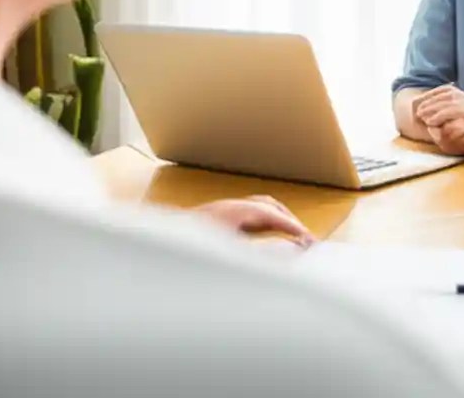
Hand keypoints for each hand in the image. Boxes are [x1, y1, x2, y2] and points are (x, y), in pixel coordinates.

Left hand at [193, 195, 314, 245]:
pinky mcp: (212, 220)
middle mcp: (226, 207)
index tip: (309, 242)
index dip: (294, 228)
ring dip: (277, 220)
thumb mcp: (230, 256)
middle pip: (268, 206)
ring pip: (257, 208)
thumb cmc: (188, 254)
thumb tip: (287, 250)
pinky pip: (247, 214)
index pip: (272, 215)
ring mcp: (218, 211)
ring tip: (290, 238)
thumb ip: (262, 254)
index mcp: (232, 212)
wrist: (154, 253)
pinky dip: (263, 222)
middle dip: (290, 221)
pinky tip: (263, 240)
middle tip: (305, 240)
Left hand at [413, 84, 463, 128]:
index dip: (426, 98)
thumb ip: (457, 106)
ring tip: (418, 117)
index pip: (436, 92)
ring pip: (435, 105)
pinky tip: (428, 122)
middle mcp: (455, 94)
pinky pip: (442, 114)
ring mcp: (457, 102)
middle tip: (414, 111)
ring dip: (426, 111)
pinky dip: (434, 117)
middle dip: (422, 104)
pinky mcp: (460, 110)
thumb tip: (446, 112)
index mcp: (456, 91)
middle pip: (433, 98)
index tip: (418, 104)